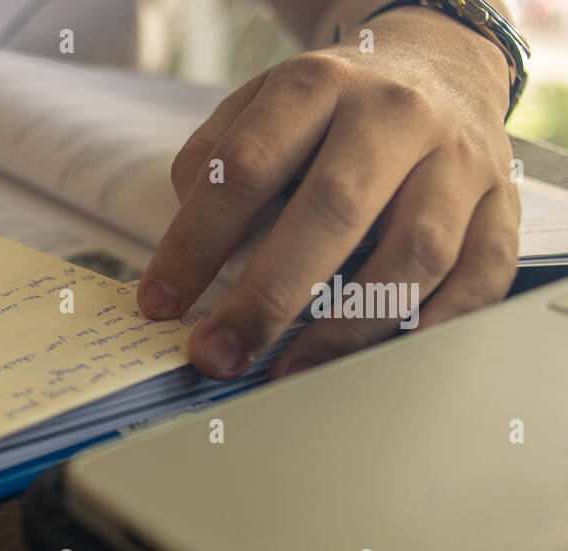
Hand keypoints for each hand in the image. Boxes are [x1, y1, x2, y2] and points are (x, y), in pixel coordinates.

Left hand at [137, 7, 519, 378]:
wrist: (434, 68)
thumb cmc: (328, 111)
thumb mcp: (256, 108)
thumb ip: (212, 168)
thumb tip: (186, 258)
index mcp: (317, 86)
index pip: (247, 167)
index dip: (196, 242)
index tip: (159, 303)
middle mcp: (394, 116)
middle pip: (331, 211)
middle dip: (266, 298)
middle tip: (217, 354)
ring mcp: (458, 160)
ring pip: (414, 253)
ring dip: (346, 327)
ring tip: (289, 372)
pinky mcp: (502, 203)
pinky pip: (482, 274)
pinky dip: (435, 324)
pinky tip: (380, 358)